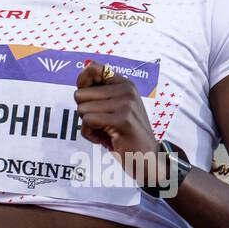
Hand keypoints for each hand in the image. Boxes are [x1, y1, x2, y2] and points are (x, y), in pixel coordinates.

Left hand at [73, 59, 163, 185]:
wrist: (148, 159)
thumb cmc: (126, 136)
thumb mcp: (115, 110)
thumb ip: (100, 95)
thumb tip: (81, 80)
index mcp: (125, 84)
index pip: (93, 68)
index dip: (82, 84)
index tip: (89, 100)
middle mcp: (126, 90)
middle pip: (80, 94)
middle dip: (85, 113)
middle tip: (103, 124)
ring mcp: (125, 104)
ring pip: (82, 110)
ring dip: (88, 126)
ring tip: (107, 132)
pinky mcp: (122, 120)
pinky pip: (88, 122)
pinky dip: (91, 135)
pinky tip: (107, 139)